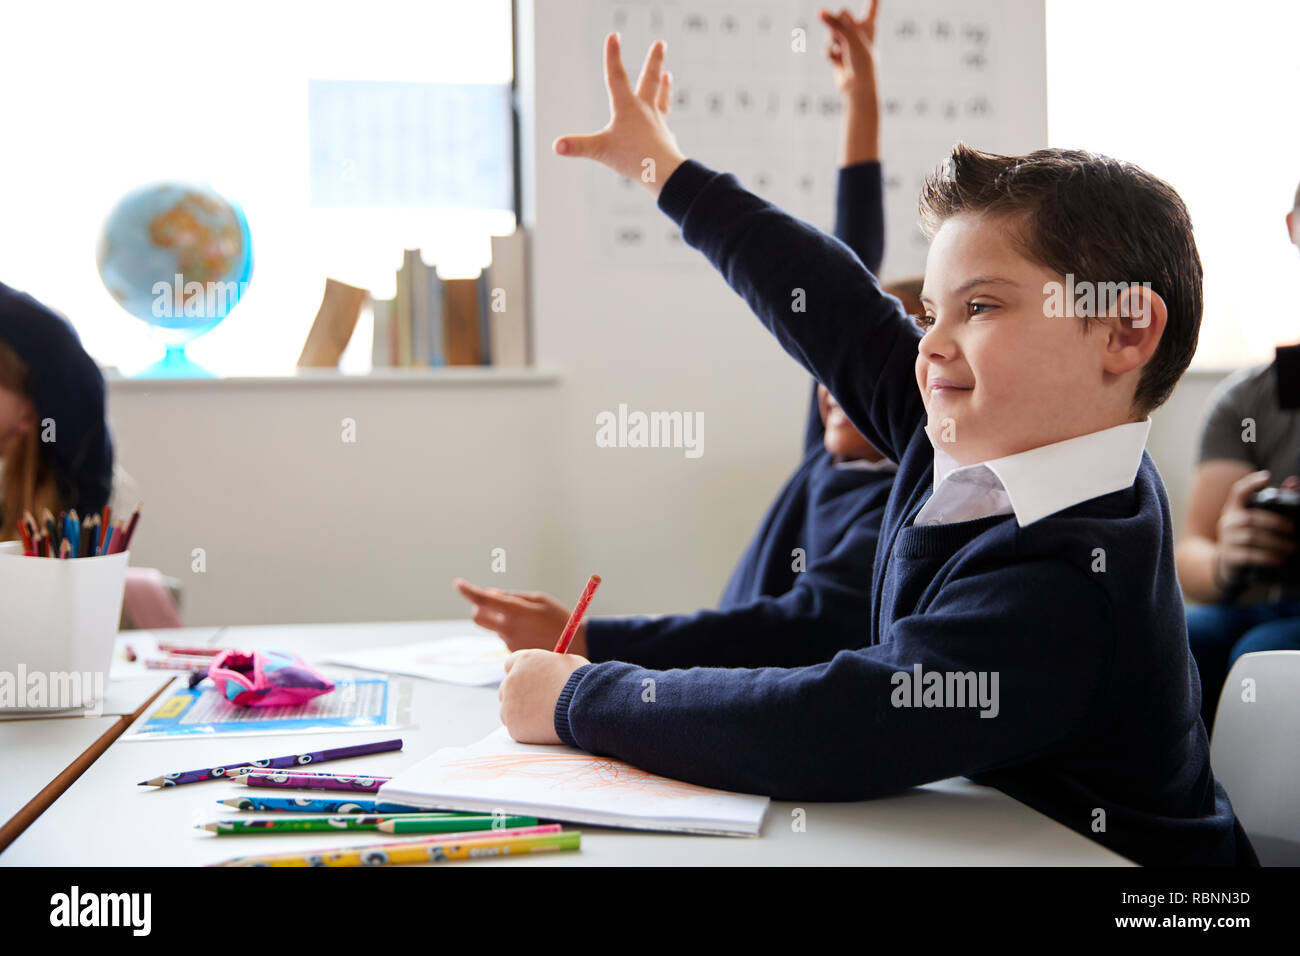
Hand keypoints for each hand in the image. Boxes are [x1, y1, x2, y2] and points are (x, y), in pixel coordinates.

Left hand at [453, 579, 587, 655]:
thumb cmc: (558, 618)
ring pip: (493, 626)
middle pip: (478, 617)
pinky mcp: (512, 651)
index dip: (469, 590)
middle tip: (490, 601)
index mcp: (516, 612)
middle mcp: (508, 628)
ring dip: (501, 618)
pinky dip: (511, 629)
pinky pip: (504, 636)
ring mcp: (509, 642)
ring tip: (528, 620)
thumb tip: (491, 595)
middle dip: (478, 607)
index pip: (484, 599)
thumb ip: (514, 597)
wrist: (574, 646)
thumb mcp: (539, 600)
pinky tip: (531, 631)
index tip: (459, 583)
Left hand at [498, 649, 590, 744]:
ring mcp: (510, 704)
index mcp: (525, 660)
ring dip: (521, 713)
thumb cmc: (581, 683)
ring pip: (509, 710)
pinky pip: (517, 728)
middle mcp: (512, 680)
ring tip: (544, 717)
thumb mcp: (567, 663)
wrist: (583, 707)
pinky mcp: (514, 726)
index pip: (511, 664)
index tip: (528, 680)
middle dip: (518, 695)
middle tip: (535, 703)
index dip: (520, 672)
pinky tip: (544, 728)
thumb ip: (551, 665)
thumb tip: (551, 669)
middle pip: (506, 688)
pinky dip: (527, 730)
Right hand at [553, 33, 685, 195]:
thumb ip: (578, 146)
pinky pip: (665, 127)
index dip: (612, 56)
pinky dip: (664, 124)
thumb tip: (556, 146)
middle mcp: (645, 110)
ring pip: (661, 99)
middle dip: (654, 60)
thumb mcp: (601, 151)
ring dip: (664, 86)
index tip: (614, 35)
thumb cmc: (634, 158)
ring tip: (668, 74)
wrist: (665, 172)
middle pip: (649, 79)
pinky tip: (667, 129)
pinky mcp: (665, 139)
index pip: (616, 77)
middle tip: (660, 42)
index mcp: (627, 108)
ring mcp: (658, 123)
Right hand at [820, 4, 878, 99]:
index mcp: (869, 25)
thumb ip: (835, 22)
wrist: (857, 86)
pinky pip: (827, 46)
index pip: (872, 4)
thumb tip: (819, 12)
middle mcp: (858, 32)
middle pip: (841, 15)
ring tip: (842, 51)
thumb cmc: (861, 61)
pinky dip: (829, 53)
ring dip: (832, 41)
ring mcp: (847, 43)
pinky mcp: (837, 54)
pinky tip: (837, 61)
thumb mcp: (850, 36)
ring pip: (831, 32)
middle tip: (843, 37)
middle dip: (837, 24)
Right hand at [1214, 470, 1296, 584]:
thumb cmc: (1248, 537)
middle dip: (1275, 523)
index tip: (1267, 477)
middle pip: (1250, 519)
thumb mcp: (1255, 520)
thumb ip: (1275, 502)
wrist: (1229, 563)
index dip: (1251, 483)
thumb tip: (1294, 482)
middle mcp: (1227, 522)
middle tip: (1292, 529)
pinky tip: (1279, 559)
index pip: (1238, 492)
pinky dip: (1266, 557)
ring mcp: (1226, 540)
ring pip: (1251, 538)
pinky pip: (1248, 556)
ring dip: (1274, 543)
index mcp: (1234, 509)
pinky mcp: (1229, 556)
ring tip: (1290, 547)